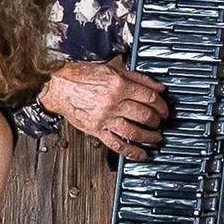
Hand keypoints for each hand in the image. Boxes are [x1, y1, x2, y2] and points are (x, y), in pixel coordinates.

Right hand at [39, 60, 167, 160]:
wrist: (59, 86)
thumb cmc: (81, 76)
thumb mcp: (112, 69)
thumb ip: (137, 78)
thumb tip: (157, 87)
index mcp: (118, 85)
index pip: (149, 97)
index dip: (161, 104)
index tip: (164, 109)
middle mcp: (113, 102)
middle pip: (145, 115)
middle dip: (157, 120)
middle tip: (161, 122)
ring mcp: (105, 118)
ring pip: (134, 132)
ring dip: (149, 136)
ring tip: (156, 137)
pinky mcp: (97, 130)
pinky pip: (117, 144)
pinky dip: (131, 151)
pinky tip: (141, 154)